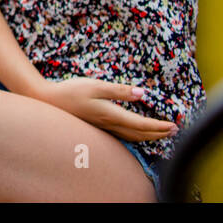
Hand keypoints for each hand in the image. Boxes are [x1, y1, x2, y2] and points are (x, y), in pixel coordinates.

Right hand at [38, 77, 177, 142]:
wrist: (48, 101)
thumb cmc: (71, 91)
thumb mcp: (95, 85)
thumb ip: (119, 90)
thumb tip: (142, 94)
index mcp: (111, 114)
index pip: (141, 124)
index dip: (159, 126)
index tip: (174, 125)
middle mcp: (109, 124)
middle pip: (139, 134)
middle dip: (158, 134)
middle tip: (174, 131)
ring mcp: (103, 127)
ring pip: (131, 136)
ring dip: (148, 136)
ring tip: (160, 133)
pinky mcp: (98, 126)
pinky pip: (123, 135)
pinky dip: (135, 136)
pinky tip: (135, 133)